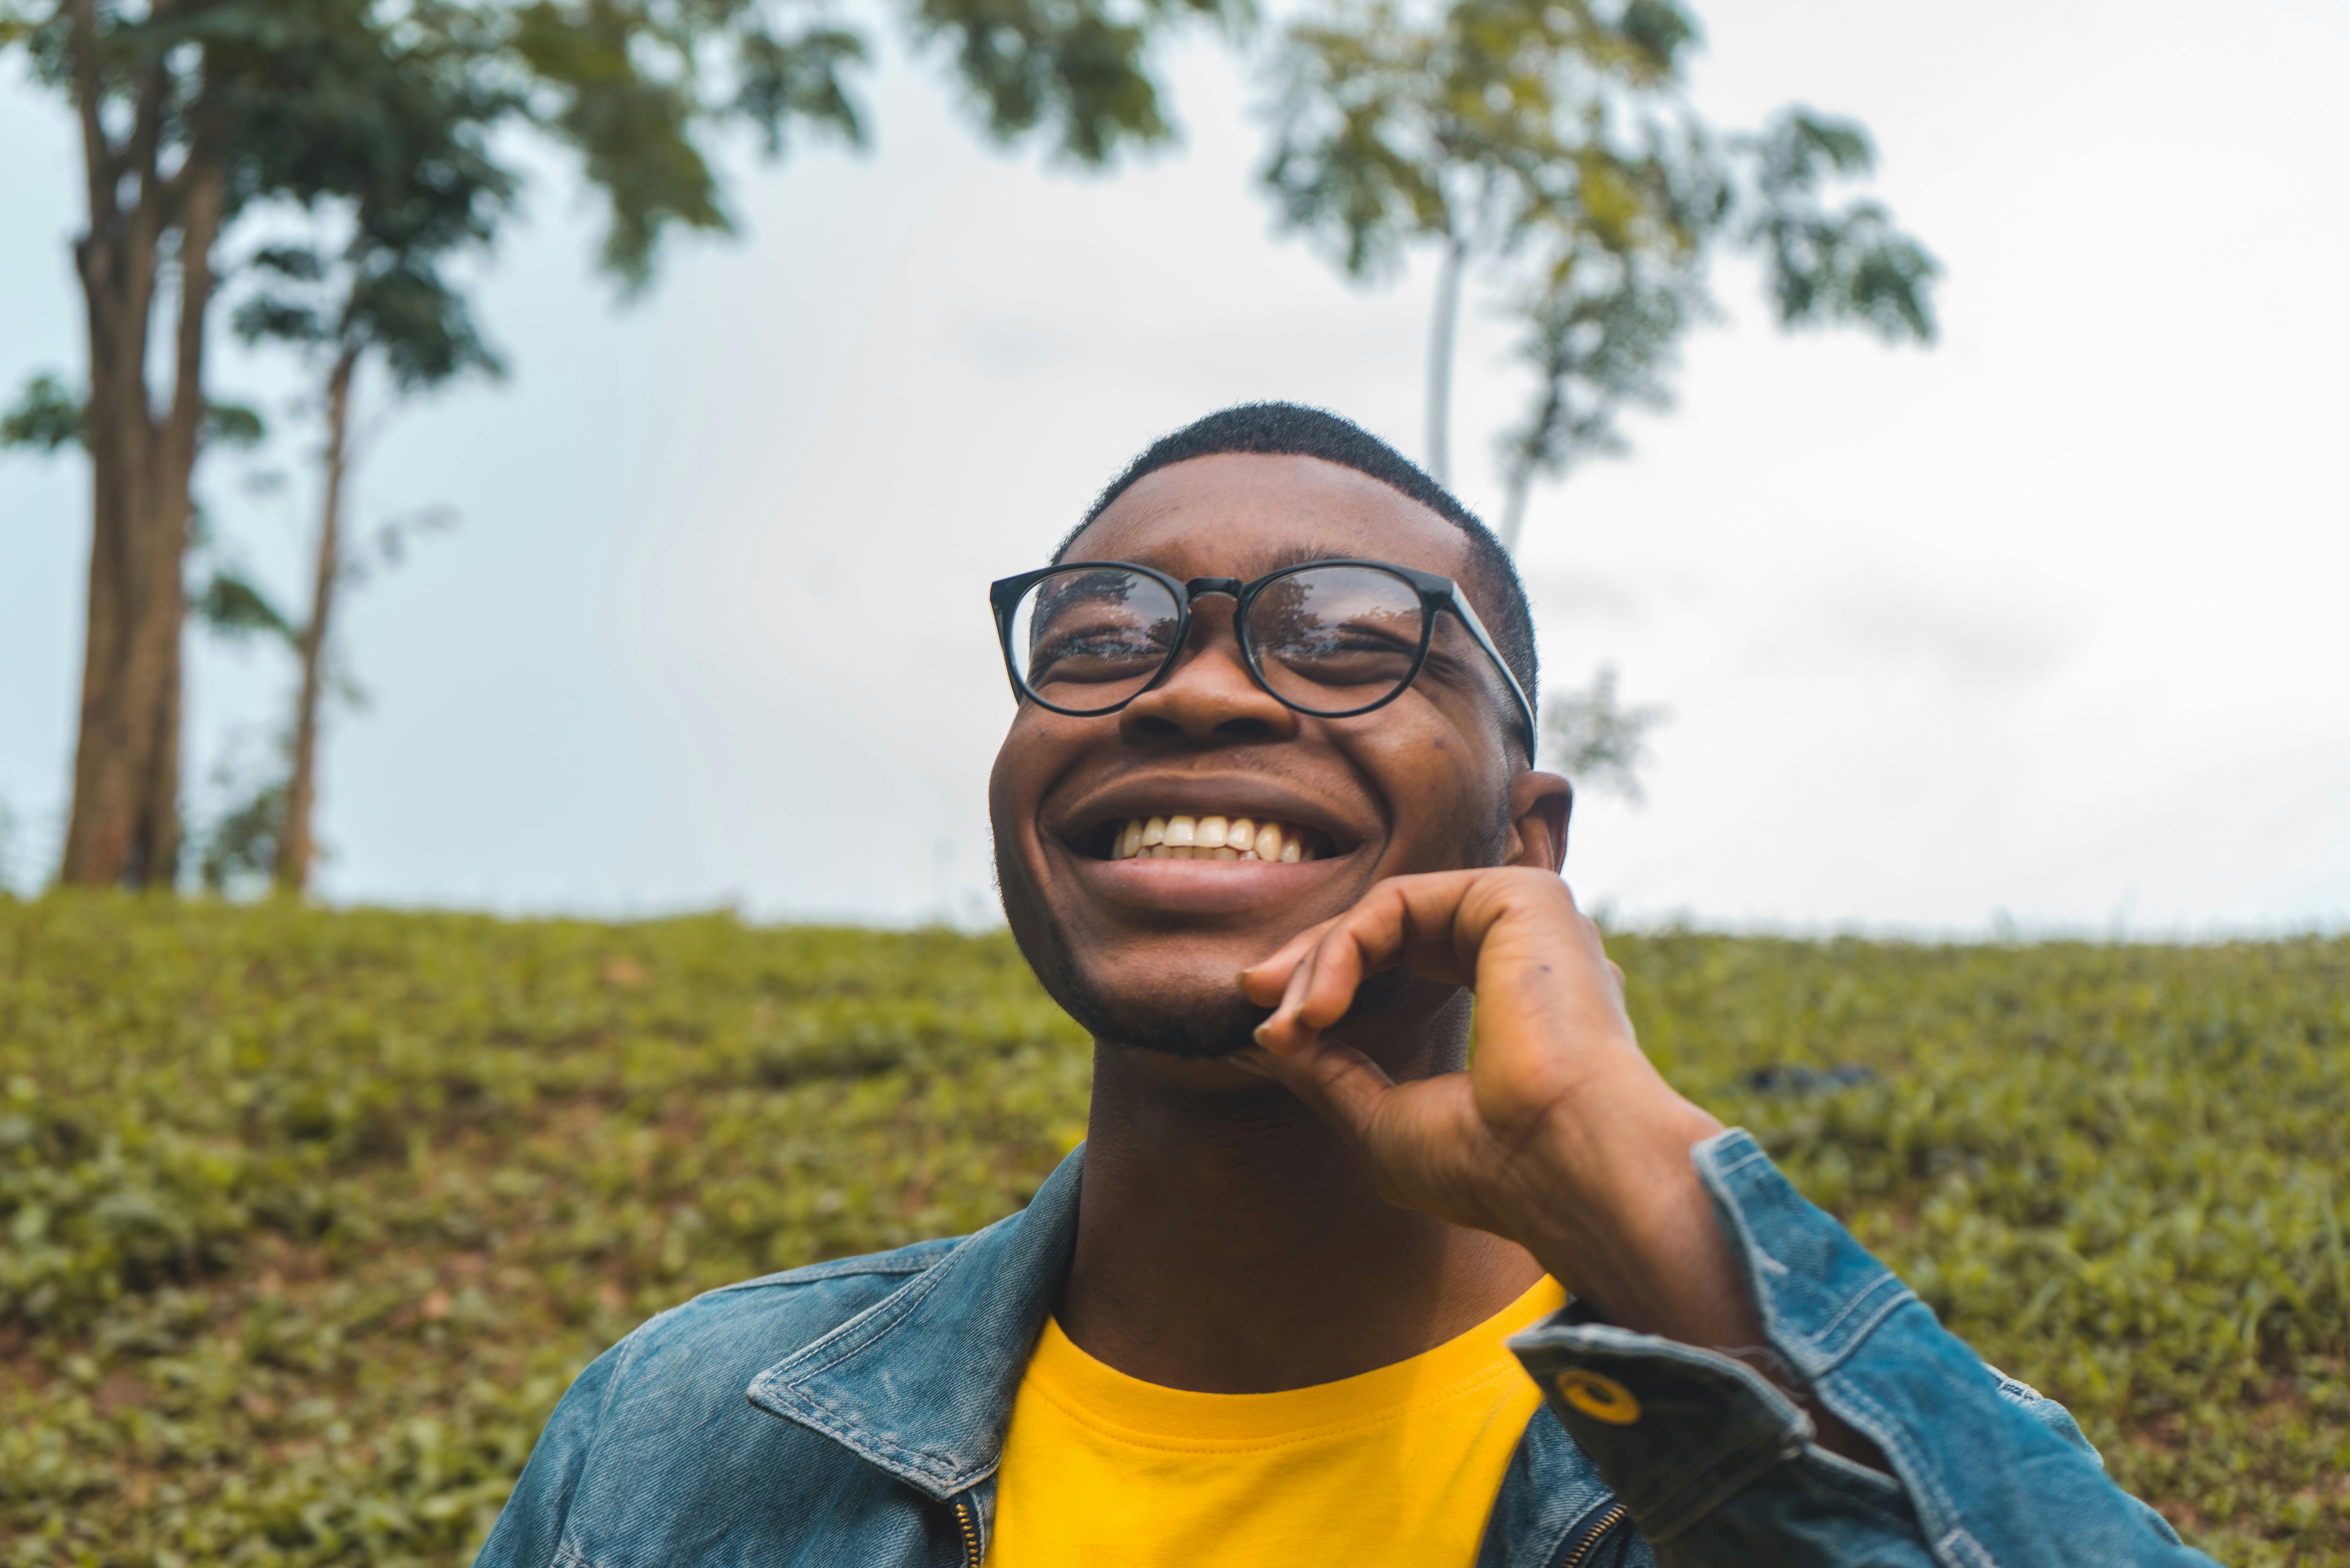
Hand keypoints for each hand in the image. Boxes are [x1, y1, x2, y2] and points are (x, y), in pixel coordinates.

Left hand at [1237, 867, 1753, 1350]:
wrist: (1562, 1168)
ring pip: (1388, 910)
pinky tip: (1316, 1007)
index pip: (1406, 956)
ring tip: (1287, 1022)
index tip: (1267, 1023)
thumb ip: (1333, 1071)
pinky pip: (1398, 902)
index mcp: (1515, 996)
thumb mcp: (1384, 1122)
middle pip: (1391, 924)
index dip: (1327, 979)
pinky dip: (1342, 947)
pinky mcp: (1520, 896)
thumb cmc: (1491, 1167)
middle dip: (1309, 957)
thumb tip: (1273, 1034)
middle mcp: (1526, 950)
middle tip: (1250, 992)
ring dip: (1319, 961)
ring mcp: (1528, 917)